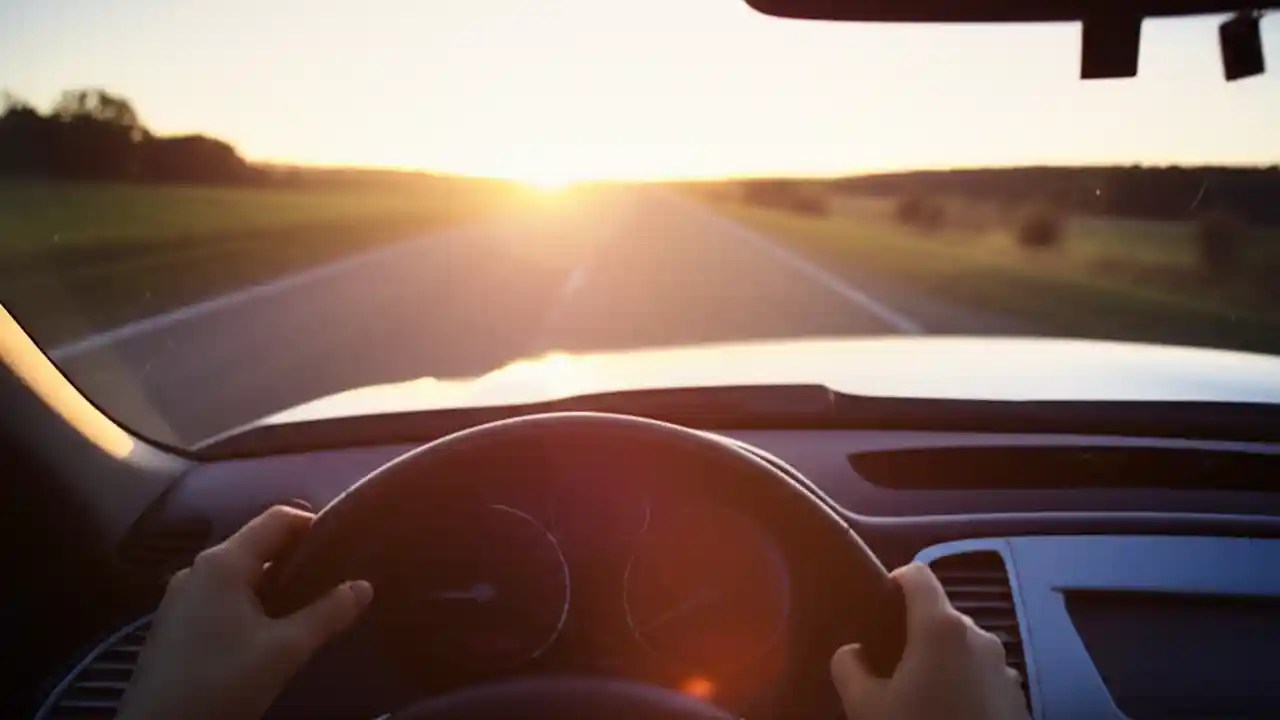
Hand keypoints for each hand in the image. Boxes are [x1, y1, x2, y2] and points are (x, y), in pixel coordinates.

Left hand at [118, 506, 373, 719]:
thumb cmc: (221, 683)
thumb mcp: (284, 651)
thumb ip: (327, 614)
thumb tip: (364, 586)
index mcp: (223, 563)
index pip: (278, 518)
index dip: (315, 526)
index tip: (345, 549)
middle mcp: (197, 569)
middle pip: (258, 545)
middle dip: (297, 559)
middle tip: (333, 582)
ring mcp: (180, 597)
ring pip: (240, 576)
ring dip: (274, 585)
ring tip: (308, 609)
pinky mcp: (174, 624)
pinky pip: (221, 597)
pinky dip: (250, 604)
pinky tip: (268, 633)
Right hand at [831, 563, 1028, 719]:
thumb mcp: (864, 706)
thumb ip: (848, 666)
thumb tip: (852, 651)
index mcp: (940, 628)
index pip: (917, 574)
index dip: (894, 583)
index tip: (878, 608)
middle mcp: (978, 636)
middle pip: (940, 615)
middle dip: (914, 632)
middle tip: (890, 665)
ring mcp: (1003, 667)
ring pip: (962, 648)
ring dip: (941, 662)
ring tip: (920, 697)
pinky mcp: (1017, 697)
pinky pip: (982, 675)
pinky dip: (963, 685)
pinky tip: (949, 715)